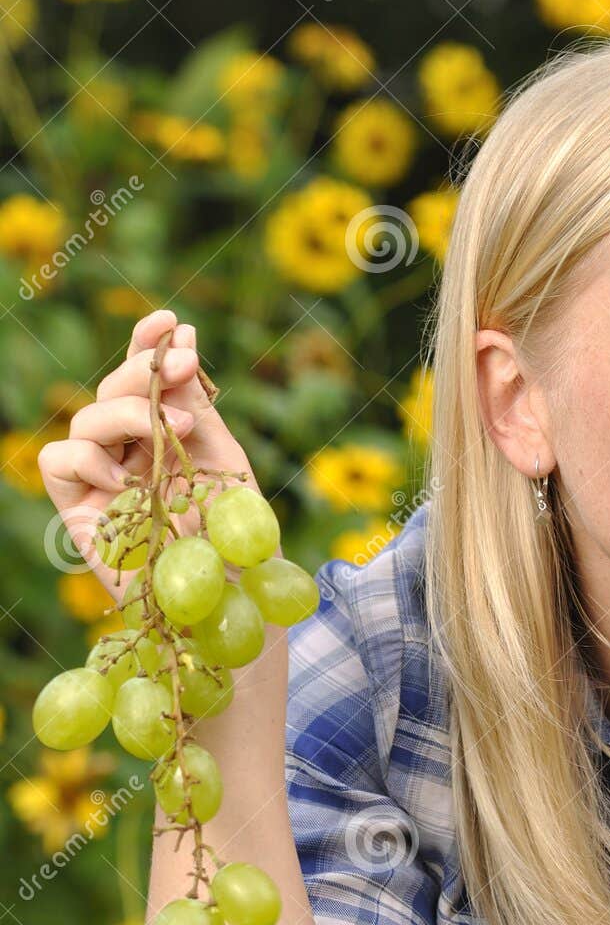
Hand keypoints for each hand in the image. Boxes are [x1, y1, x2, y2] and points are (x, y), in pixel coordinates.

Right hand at [37, 307, 257, 602]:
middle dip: (146, 370)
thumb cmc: (237, 540)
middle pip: (113, 390)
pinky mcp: (79, 514)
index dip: (147, 345)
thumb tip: (182, 339)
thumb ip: (199, 405)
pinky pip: (58, 461)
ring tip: (175, 429)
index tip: (172, 321)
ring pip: (86, 418)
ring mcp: (102, 482)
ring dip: (128, 410)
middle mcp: (129, 455)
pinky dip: (87, 457)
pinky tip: (125, 477)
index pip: (143, 380)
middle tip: (185, 368)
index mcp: (164, 438)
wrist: (232, 602)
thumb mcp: (226, 460)